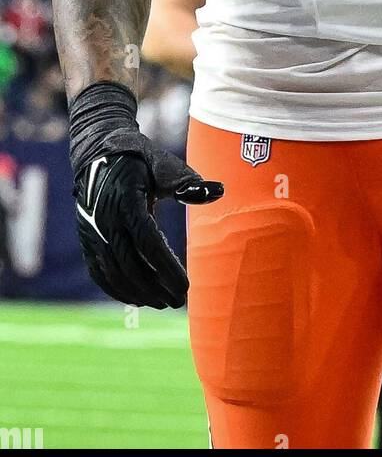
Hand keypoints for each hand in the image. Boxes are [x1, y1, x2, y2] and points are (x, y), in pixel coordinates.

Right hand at [74, 132, 222, 308]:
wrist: (99, 154)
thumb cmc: (140, 160)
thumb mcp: (164, 165)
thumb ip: (189, 182)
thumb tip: (220, 191)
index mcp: (126, 202)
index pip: (148, 243)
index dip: (166, 268)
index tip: (186, 287)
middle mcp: (106, 221)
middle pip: (130, 265)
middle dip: (155, 287)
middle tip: (178, 301)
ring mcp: (93, 233)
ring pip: (114, 273)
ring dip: (138, 293)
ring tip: (163, 303)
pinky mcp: (87, 240)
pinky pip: (99, 272)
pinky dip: (117, 290)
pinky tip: (137, 299)